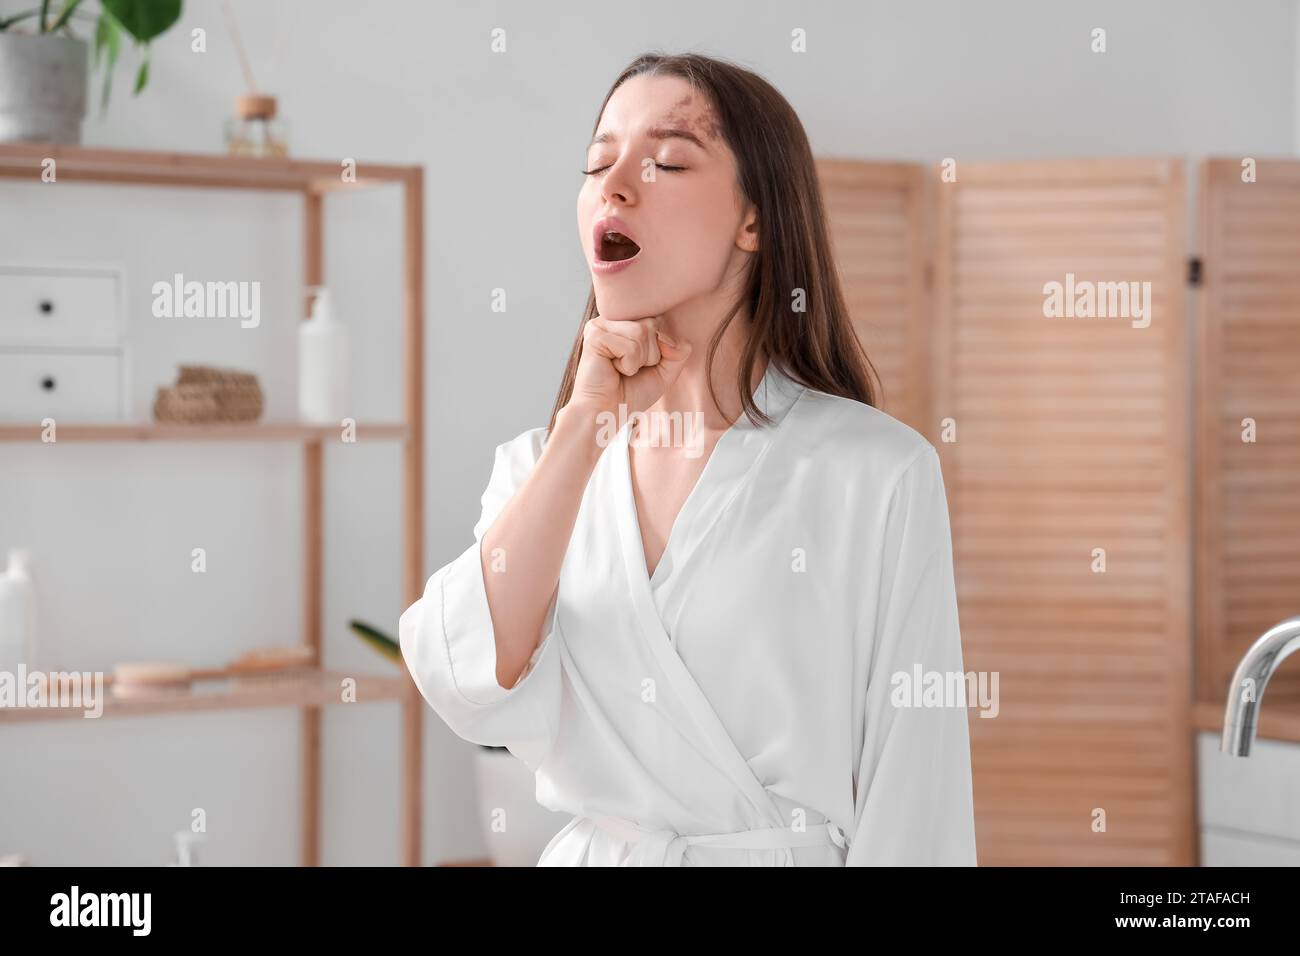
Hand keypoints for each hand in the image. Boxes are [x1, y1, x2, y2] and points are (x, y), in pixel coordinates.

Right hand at [568, 315, 692, 418]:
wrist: (605, 413)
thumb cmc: (630, 393)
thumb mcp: (665, 372)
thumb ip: (679, 351)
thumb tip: (668, 337)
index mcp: (626, 322)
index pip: (660, 321)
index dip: (660, 349)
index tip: (641, 365)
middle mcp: (612, 319)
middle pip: (652, 324)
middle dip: (650, 354)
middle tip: (629, 369)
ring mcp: (601, 325)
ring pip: (642, 332)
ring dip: (638, 360)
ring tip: (621, 369)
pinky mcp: (595, 336)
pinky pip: (630, 346)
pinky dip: (628, 364)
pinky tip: (612, 369)